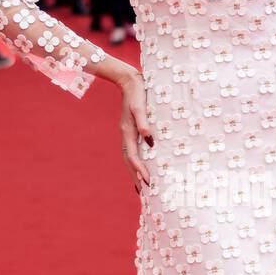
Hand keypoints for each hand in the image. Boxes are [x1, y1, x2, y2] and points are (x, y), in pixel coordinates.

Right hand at [119, 70, 152, 193]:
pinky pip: (132, 150)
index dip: (140, 170)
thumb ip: (144, 122)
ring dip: (135, 173)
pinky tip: (141, 167)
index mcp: (128, 131)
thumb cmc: (137, 92)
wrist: (129, 80)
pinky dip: (135, 162)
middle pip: (129, 161)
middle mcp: (126, 134)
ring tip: (141, 188)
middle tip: (146, 194)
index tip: (148, 182)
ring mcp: (127, 133)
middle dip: (136, 177)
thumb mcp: (140, 106)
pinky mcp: (131, 130)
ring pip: (129, 158)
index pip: (133, 156)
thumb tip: (149, 140)